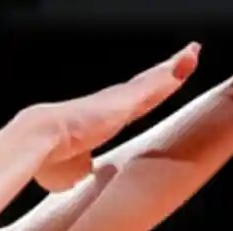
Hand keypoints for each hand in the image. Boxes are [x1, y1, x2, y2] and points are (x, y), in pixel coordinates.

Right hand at [25, 43, 199, 191]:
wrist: (41, 141)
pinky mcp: (126, 99)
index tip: (151, 94)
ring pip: (152, 82)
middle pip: (142, 89)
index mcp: (97, 123)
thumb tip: (84, 173)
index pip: (125, 109)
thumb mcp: (70, 172)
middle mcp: (109, 107)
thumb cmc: (50, 159)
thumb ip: (80, 169)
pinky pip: (156, 81)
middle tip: (180, 63)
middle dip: (160, 78)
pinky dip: (174, 70)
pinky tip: (189, 57)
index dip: (140, 100)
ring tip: (191, 54)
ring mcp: (118, 101)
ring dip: (172, 68)